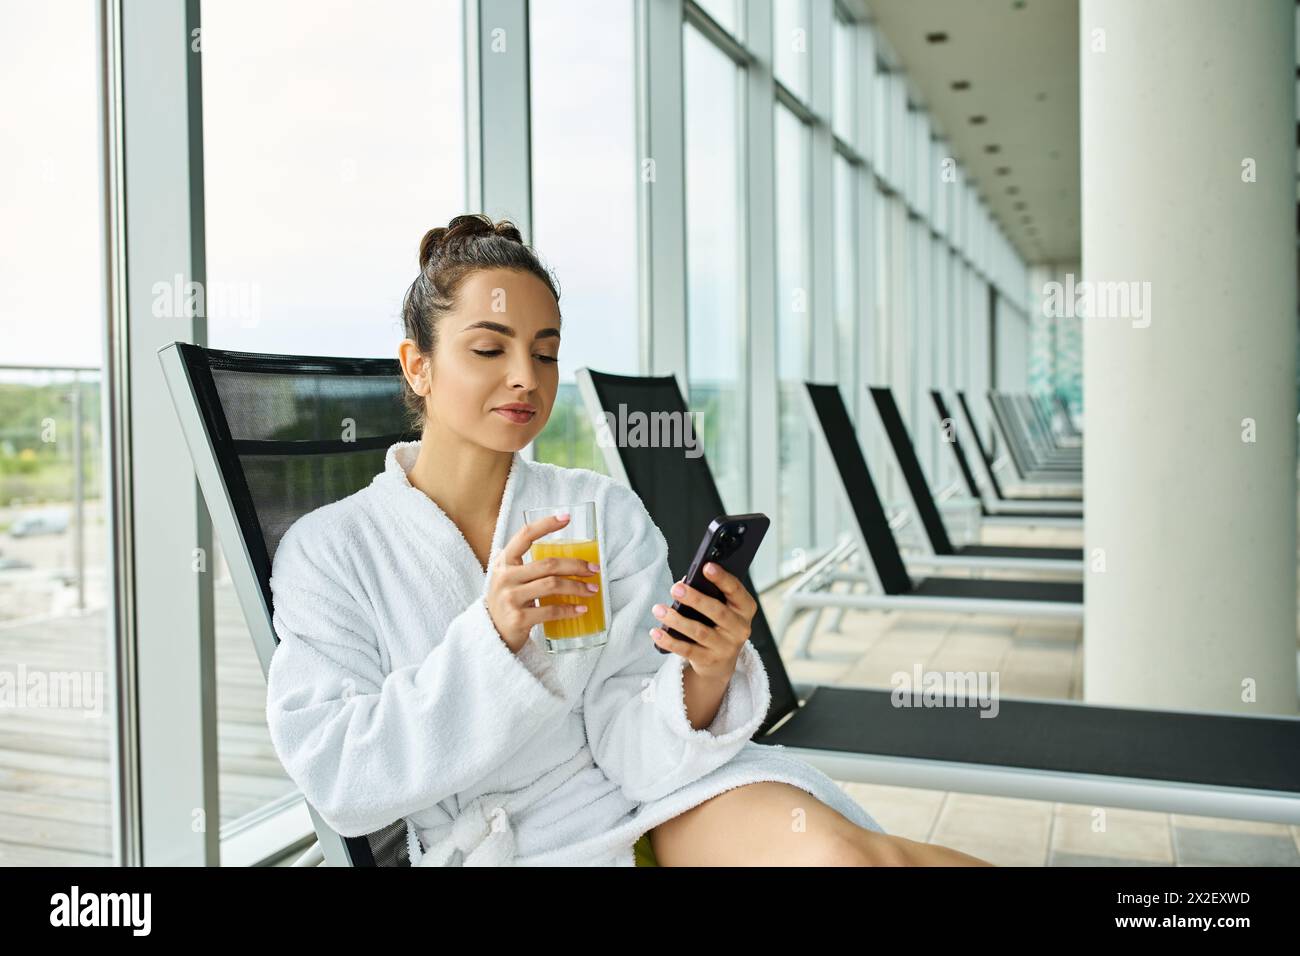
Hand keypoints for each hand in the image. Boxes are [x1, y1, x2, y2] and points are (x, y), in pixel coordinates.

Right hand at [486, 512, 600, 651]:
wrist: (491, 634)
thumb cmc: (507, 601)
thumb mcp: (509, 578)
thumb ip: (526, 564)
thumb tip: (566, 555)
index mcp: (503, 562)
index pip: (525, 535)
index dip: (546, 524)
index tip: (566, 518)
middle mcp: (504, 577)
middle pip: (548, 564)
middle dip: (576, 565)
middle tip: (594, 569)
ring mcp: (510, 598)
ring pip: (552, 585)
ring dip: (577, 587)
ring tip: (592, 589)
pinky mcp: (518, 619)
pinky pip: (551, 611)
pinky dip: (570, 610)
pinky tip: (581, 609)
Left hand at [649, 562, 756, 682]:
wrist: (721, 662)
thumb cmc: (718, 624)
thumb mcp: (722, 608)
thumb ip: (709, 594)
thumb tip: (683, 584)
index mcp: (745, 609)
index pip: (736, 590)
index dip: (722, 578)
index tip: (706, 566)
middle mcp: (740, 629)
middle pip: (717, 612)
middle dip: (695, 599)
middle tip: (675, 589)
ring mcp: (726, 647)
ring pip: (700, 632)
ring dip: (677, 620)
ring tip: (658, 609)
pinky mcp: (709, 660)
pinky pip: (687, 650)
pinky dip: (670, 641)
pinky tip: (657, 632)